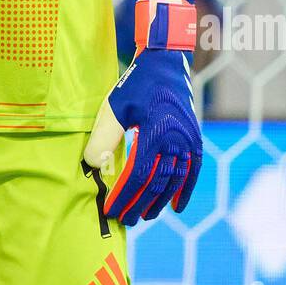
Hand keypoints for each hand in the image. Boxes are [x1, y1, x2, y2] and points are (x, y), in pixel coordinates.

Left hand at [84, 0, 201, 225]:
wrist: (165, 64)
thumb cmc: (136, 85)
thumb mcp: (114, 108)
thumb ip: (103, 137)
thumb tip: (91, 164)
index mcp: (155, 134)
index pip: (138, 176)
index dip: (124, 196)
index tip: (112, 210)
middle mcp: (176, 141)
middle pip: (156, 183)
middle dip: (139, 204)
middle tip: (125, 220)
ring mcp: (188, 141)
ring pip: (174, 181)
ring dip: (160, 201)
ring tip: (146, 215)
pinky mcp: (194, 139)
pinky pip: (192, 171)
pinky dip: (185, 190)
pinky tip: (177, 207)